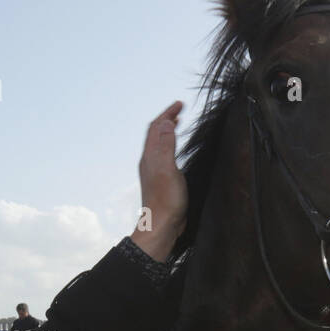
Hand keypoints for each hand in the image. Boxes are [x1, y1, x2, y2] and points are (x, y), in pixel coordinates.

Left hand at [131, 102, 186, 260]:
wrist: (161, 226)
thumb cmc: (166, 201)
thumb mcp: (169, 169)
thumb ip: (167, 145)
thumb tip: (167, 122)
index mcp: (150, 156)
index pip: (156, 127)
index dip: (167, 113)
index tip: (180, 104)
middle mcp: (149, 161)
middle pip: (155, 133)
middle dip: (166, 119)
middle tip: (179, 111)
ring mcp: (153, 171)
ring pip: (157, 144)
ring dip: (167, 132)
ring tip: (177, 125)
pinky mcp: (160, 180)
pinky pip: (162, 155)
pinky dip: (169, 145)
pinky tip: (175, 151)